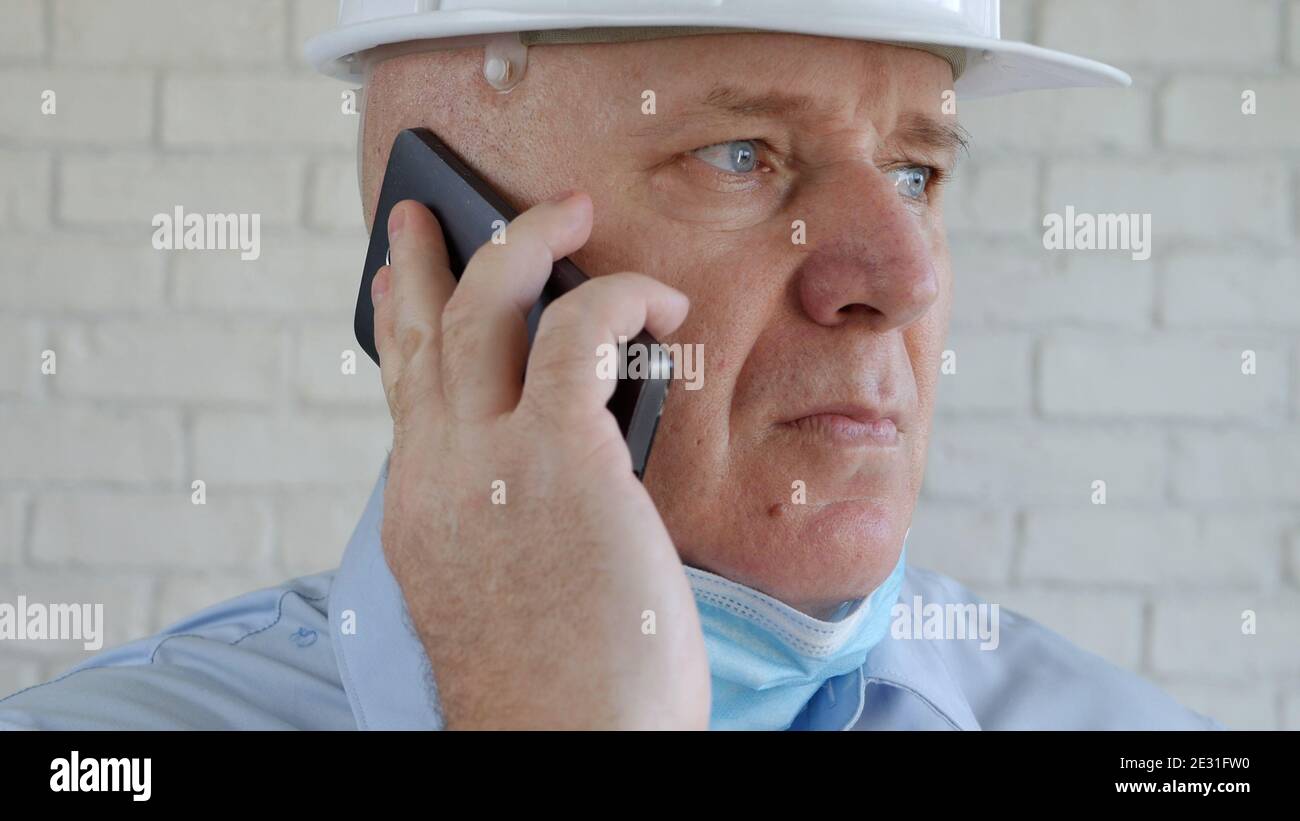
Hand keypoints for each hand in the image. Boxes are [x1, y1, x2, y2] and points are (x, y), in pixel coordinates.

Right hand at [371, 193, 709, 728]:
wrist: (565, 746)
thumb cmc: (562, 691)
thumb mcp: (506, 593)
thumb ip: (508, 516)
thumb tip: (569, 460)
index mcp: (421, 514)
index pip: (402, 398)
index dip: (399, 330)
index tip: (400, 290)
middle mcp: (435, 475)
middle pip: (420, 335)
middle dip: (424, 260)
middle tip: (428, 212)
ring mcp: (487, 459)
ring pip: (482, 305)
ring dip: (525, 240)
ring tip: (572, 211)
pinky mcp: (556, 454)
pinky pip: (578, 329)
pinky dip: (618, 295)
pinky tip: (657, 298)